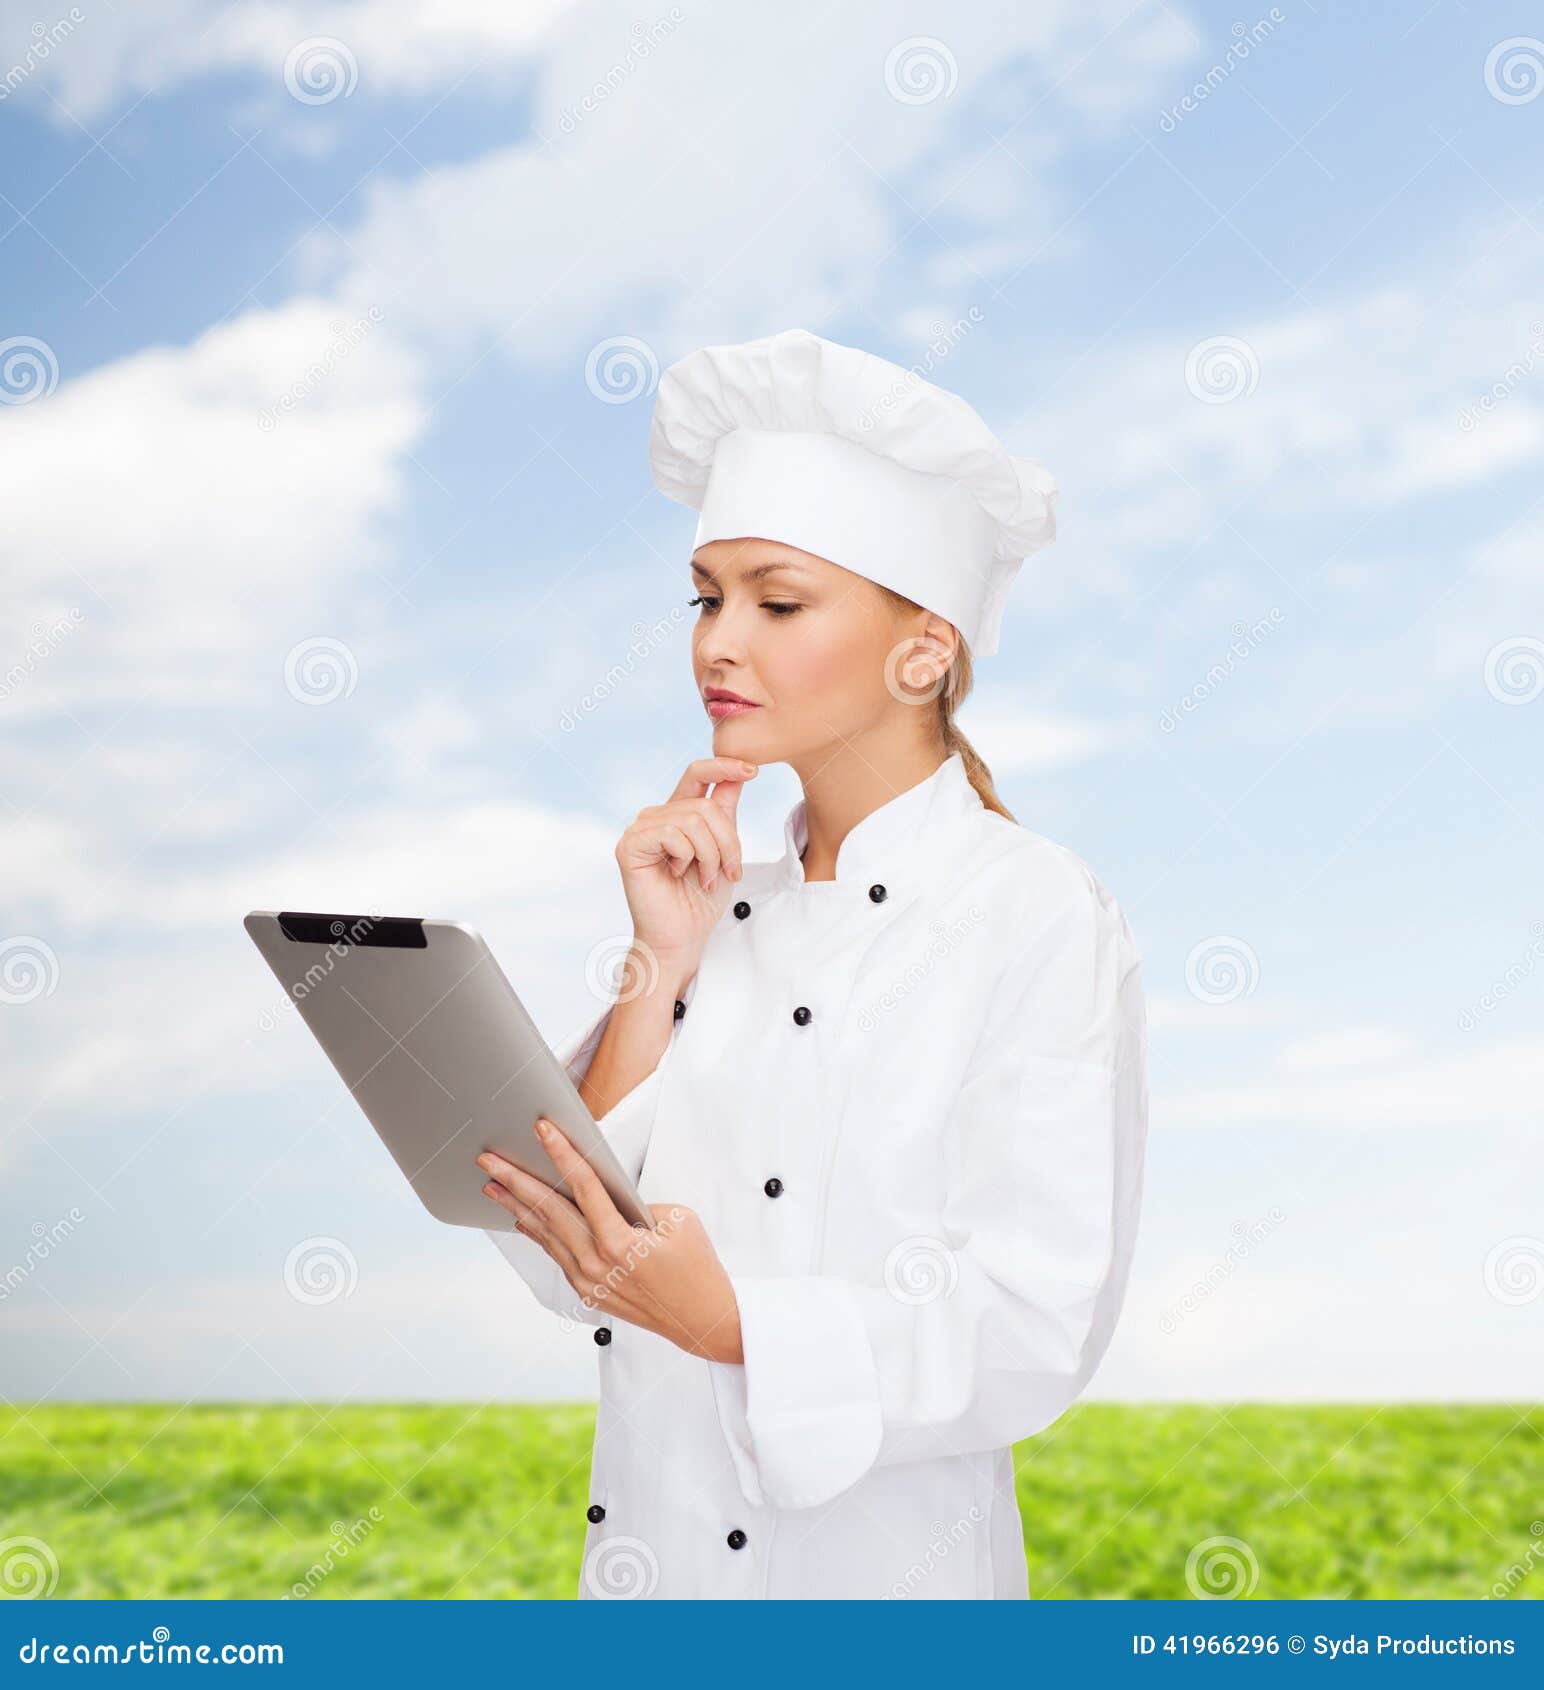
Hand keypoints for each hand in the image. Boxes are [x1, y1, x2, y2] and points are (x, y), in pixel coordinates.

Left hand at [477, 1120, 743, 1363]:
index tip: (542, 1130)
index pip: (584, 1187)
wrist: (702, 1319)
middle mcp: (596, 1263)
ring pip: (545, 1234)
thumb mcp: (677, 1221)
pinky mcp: (587, 1290)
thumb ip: (636, 1203)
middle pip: (549, 1211)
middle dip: (516, 1180)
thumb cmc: (696, 1268)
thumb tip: (605, 1193)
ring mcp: (588, 1280)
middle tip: (489, 1158)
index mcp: (621, 1243)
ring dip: (517, 1206)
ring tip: (492, 1184)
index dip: (562, 1154)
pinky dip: (537, 1232)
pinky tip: (522, 1217)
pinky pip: (556, 1254)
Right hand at [618, 755, 756, 982]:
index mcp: (678, 813)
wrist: (682, 936)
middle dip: (728, 842)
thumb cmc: (701, 898)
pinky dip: (686, 857)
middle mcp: (657, 815)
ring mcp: (640, 828)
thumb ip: (726, 811)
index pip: (698, 774)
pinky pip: (671, 833)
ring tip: (706, 878)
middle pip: (706, 805)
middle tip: (728, 872)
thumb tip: (741, 771)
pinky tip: (678, 874)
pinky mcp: (629, 845)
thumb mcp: (724, 849)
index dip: (724, 765)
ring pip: (693, 820)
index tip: (753, 769)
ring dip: (711, 855)